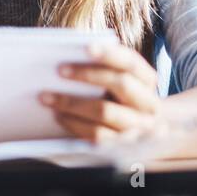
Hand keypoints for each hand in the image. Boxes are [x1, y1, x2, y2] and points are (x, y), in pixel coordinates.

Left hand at [41, 43, 162, 144]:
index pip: (131, 62)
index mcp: (148, 81)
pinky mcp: (124, 148)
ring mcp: (139, 128)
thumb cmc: (124, 100)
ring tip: (47, 97)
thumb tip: (70, 60)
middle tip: (59, 70)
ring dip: (72, 103)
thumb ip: (106, 69)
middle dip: (88, 75)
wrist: (146, 135)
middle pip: (121, 84)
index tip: (86, 47)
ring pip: (105, 111)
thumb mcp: (124, 83)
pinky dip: (75, 124)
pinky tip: (59, 116)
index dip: (111, 54)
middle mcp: (149, 104)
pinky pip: (97, 135)